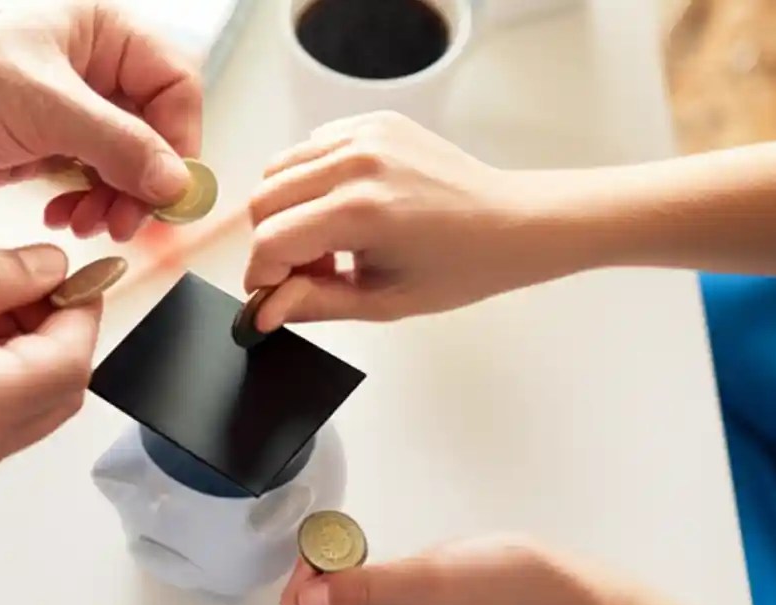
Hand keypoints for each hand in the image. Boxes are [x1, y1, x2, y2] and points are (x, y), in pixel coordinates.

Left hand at [0, 0, 201, 240]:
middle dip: (144, 180)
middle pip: (154, 130)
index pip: (174, 83)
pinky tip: (64, 216)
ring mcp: (64, 109)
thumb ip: (119, 145)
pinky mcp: (41, 147)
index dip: (179, 140)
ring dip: (116, 200)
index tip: (169, 189)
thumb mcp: (43, 108)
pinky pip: (90, 181)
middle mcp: (87, 66)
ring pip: (124, 162)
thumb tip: (175, 181)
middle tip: (129, 221)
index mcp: (97, 29)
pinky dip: (88, 204)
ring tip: (91, 222)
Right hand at [245, 112, 579, 329]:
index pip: (270, 240)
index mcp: (361, 210)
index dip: (261, 276)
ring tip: (329, 241)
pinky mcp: (373, 121)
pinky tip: (344, 210)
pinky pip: (309, 149)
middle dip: (272, 243)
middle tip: (310, 271)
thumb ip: (313, 304)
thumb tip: (262, 311)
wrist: (513, 222)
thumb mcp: (383, 301)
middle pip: (263, 200)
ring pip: (278, 170)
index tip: (270, 296)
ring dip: (287, 211)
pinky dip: (310, 182)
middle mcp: (358, 162)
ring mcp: (365, 134)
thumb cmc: (462, 266)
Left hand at [279, 535, 598, 604]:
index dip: (299, 602)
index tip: (316, 559)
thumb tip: (312, 596)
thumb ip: (371, 587)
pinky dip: (356, 583)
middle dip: (309, 590)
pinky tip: (372, 558)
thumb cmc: (516, 584)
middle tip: (330, 548)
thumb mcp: (438, 575)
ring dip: (332, 583)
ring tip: (351, 547)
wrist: (566, 597)